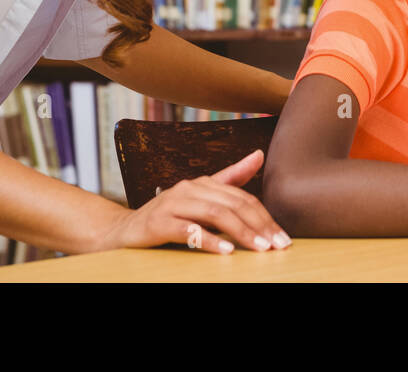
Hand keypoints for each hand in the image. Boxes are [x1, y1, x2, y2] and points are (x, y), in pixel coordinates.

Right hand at [116, 149, 291, 253]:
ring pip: (213, 214)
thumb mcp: (201, 197)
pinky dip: (209, 240)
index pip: (241, 198)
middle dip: (258, 226)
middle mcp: (189, 189)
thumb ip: (230, 178)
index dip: (264, 217)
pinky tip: (226, 251)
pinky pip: (187, 230)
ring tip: (258, 248)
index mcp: (203, 183)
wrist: (125, 230)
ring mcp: (172, 204)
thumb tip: (259, 155)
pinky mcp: (158, 223)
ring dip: (240, 232)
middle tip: (277, 245)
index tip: (282, 238)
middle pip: (231, 205)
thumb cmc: (169, 216)